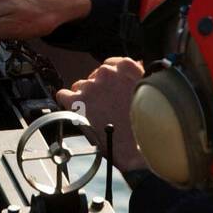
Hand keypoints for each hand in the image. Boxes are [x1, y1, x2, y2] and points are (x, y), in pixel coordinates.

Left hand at [55, 57, 148, 171]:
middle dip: (98, 90)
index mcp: (126, 68)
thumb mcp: (148, 93)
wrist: (136, 147)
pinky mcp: (76, 101)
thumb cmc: (145, 123)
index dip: (110, 80)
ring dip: (85, 98)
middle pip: (95, 76)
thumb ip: (138, 76)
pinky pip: (63, 95)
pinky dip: (68, 103)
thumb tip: (135, 66)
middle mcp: (107, 73)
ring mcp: (90, 86)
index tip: (111, 89)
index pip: (111, 64)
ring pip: (80, 87)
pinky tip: (77, 113)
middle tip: (106, 107)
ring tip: (95, 115)